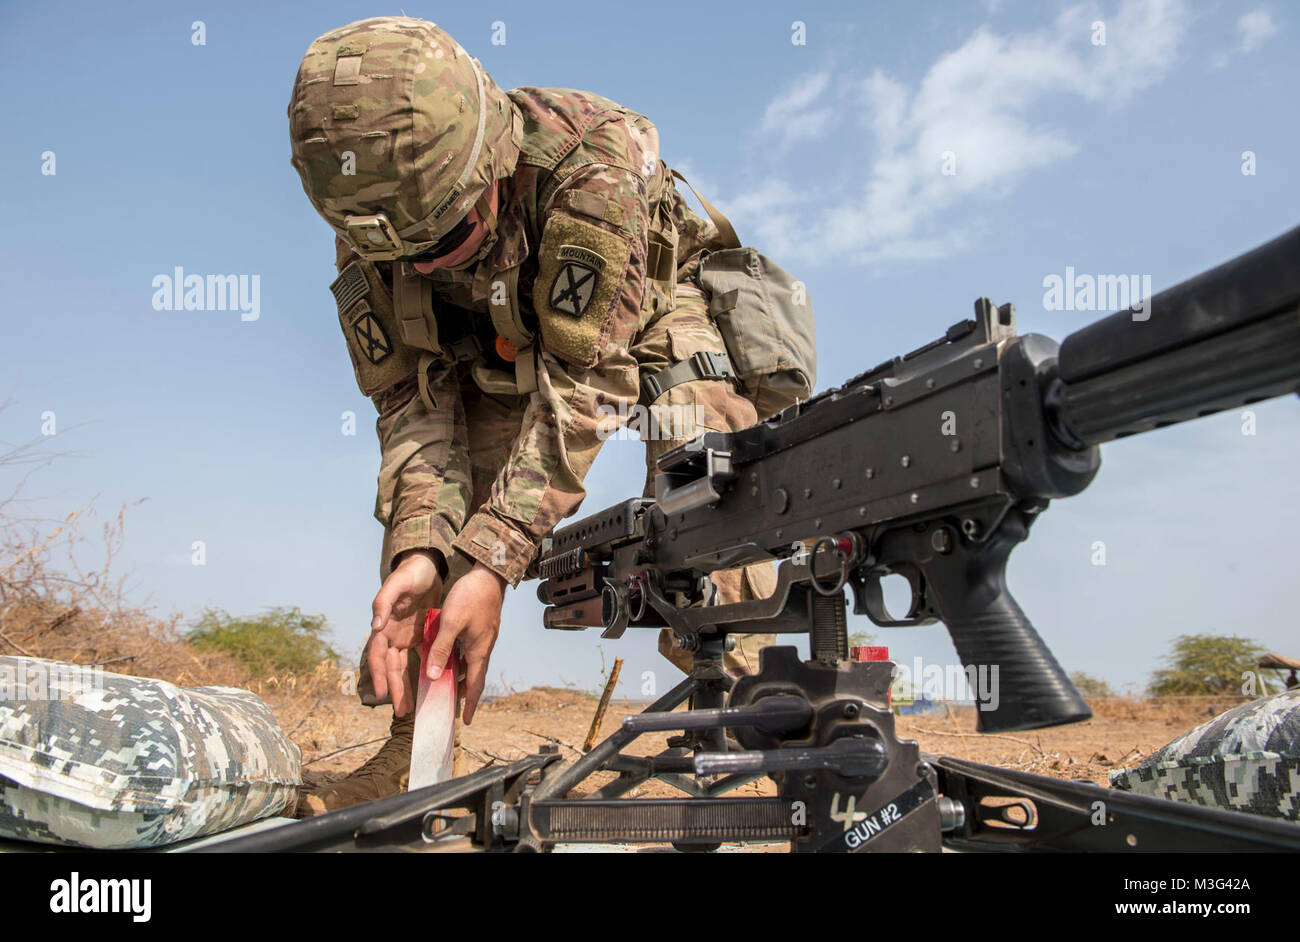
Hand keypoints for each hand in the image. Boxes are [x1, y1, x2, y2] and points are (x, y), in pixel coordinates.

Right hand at [368, 550, 443, 715]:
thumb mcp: (396, 584)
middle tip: (402, 710)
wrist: (427, 566)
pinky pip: (422, 657)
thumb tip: (375, 625)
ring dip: (407, 686)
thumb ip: (383, 603)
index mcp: (383, 626)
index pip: (377, 656)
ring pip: (404, 667)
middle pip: (391, 667)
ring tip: (412, 706)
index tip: (383, 693)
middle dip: (395, 689)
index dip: (379, 675)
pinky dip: (425, 671)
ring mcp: (406, 636)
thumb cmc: (409, 575)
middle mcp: (392, 635)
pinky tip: (432, 684)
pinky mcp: (421, 634)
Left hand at [426, 561, 506, 724]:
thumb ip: (440, 649)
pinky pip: (469, 651)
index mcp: (478, 650)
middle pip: (473, 677)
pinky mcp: (480, 628)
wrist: (488, 575)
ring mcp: (483, 638)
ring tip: (446, 685)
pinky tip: (449, 656)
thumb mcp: (451, 623)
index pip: (474, 685)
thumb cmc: (470, 597)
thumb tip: (431, 676)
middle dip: (463, 693)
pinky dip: (459, 659)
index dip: (469, 704)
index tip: (464, 721)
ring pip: (471, 664)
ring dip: (460, 676)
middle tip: (452, 706)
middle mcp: (483, 647)